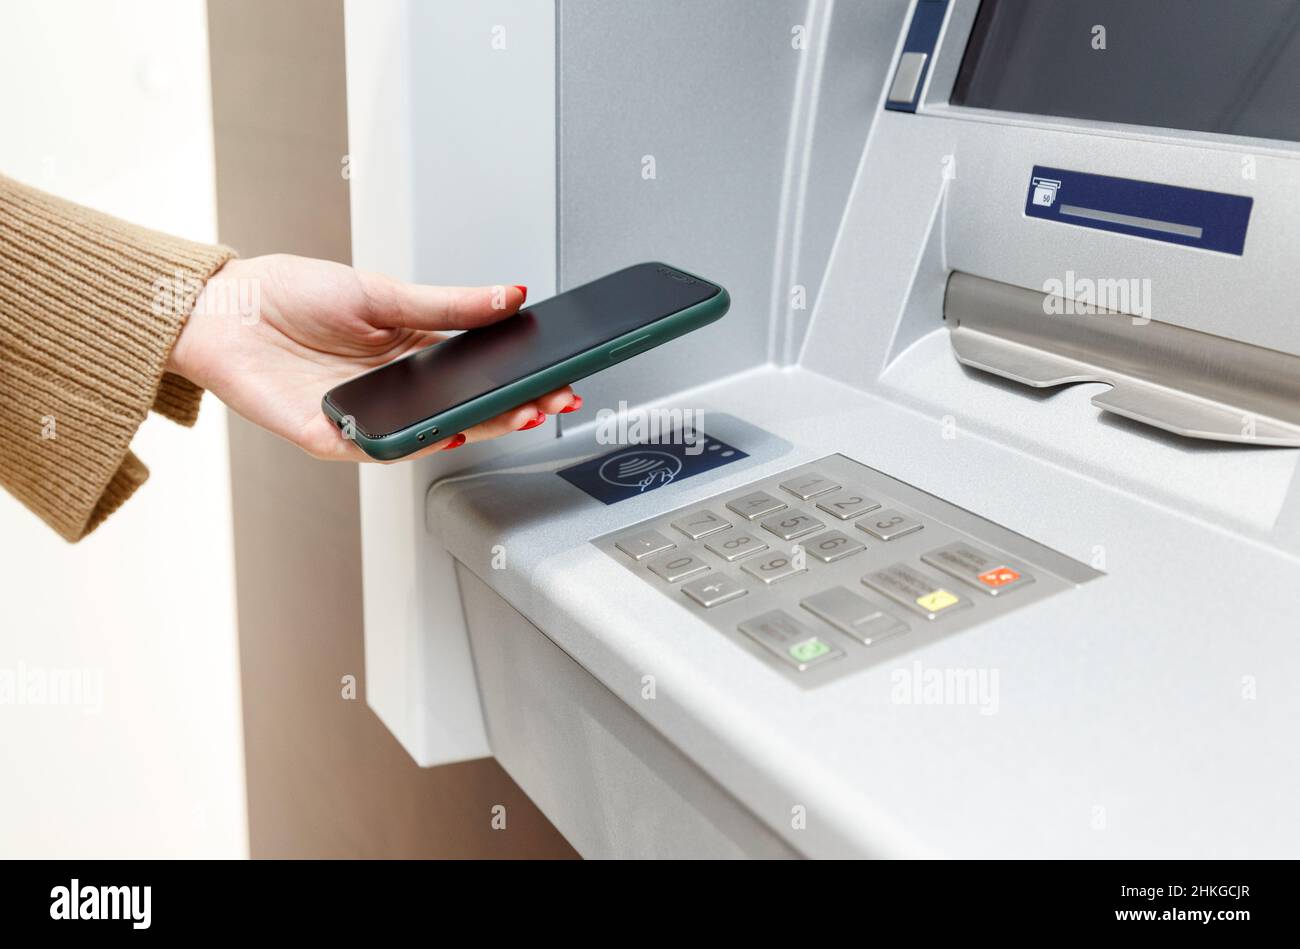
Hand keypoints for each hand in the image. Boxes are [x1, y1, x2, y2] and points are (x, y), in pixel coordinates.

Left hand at [167, 254, 578, 460]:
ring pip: (431, 434)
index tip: (559, 378)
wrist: (221, 305)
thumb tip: (510, 295)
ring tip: (512, 415)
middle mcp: (394, 391)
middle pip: (464, 411)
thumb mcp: (382, 291)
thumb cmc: (289, 294)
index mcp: (412, 354)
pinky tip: (441, 433)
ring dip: (474, 429)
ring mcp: (366, 416)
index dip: (519, 381)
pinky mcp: (330, 435)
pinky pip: (378, 447)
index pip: (478, 376)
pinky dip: (411, 443)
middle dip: (513, 409)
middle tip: (551, 402)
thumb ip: (449, 304)